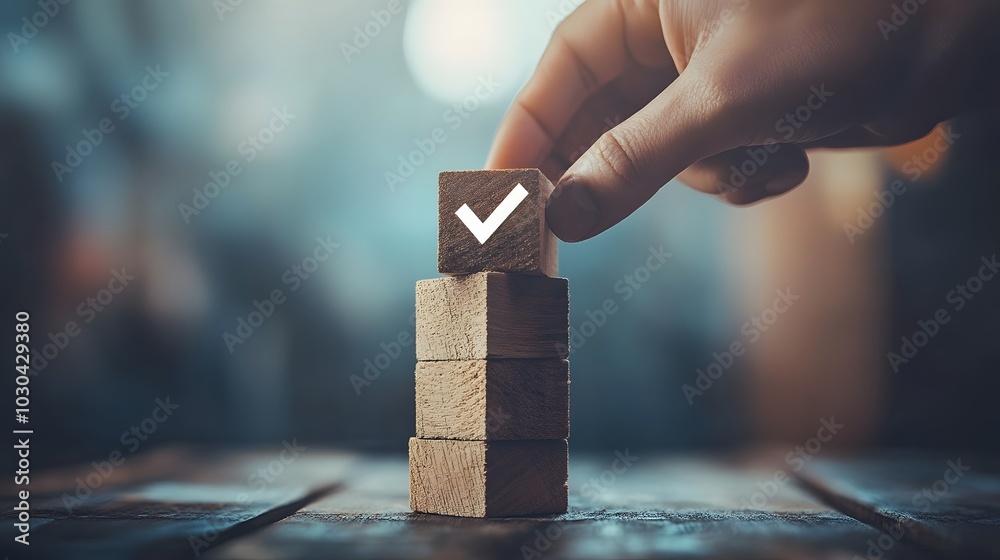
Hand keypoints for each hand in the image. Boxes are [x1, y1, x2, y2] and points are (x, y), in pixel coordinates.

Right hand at [486, 0, 999, 241]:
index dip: (526, 131)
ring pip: (657, 155)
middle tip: (571, 230)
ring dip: (699, 178)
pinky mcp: (745, 114)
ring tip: (753, 161)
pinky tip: (786, 165)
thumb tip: (563, 215)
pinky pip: (708, 168)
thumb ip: (635, 159)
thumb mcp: (725, 99)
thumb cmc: (842, 28)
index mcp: (647, 2)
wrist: (949, 37)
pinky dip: (738, 181)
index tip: (498, 190)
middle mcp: (669, 37)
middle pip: (599, 119)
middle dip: (605, 173)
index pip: (561, 69)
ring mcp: (707, 79)